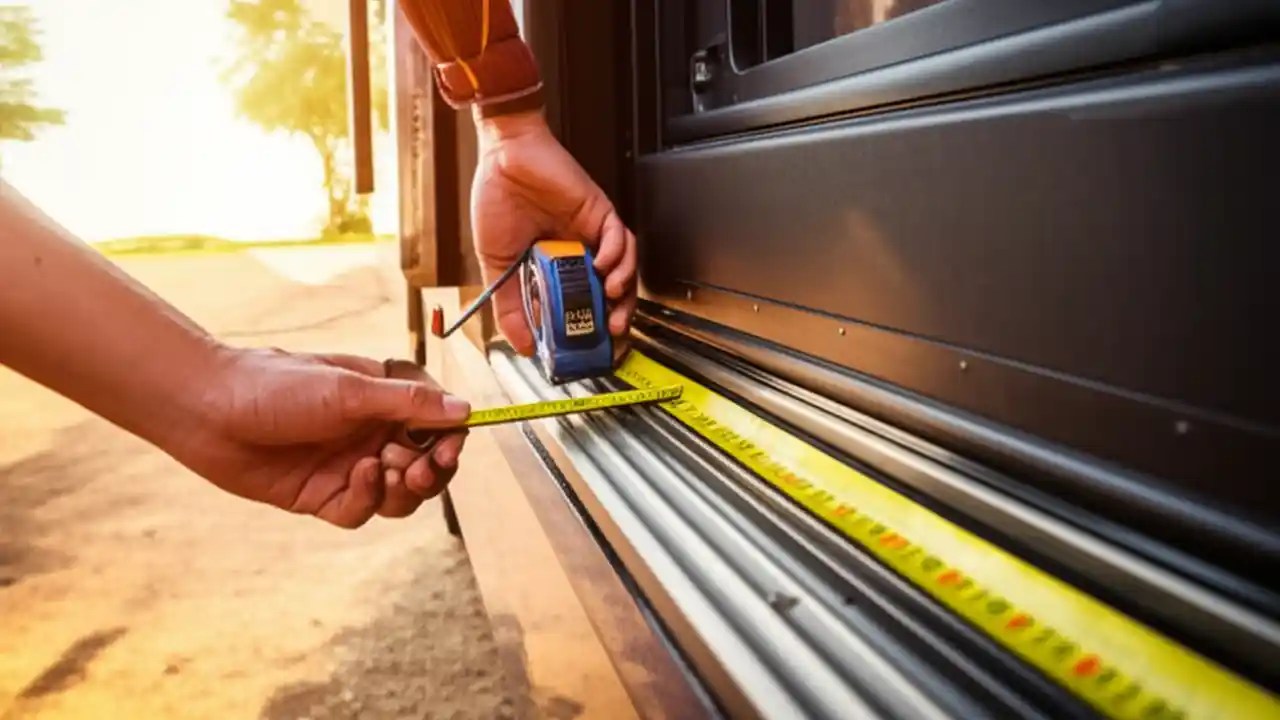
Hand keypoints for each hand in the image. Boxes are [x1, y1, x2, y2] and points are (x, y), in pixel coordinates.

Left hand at [172, 348, 469, 527]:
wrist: (209, 410)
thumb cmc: (277, 384)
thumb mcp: (351, 389)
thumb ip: (410, 403)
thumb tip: (464, 410)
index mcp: (384, 399)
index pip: (437, 424)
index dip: (450, 438)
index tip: (449, 447)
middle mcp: (372, 434)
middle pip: (426, 465)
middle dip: (431, 470)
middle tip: (422, 468)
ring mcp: (349, 467)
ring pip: (400, 496)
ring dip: (404, 489)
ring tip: (390, 472)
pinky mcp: (324, 496)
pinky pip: (361, 511)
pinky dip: (368, 498)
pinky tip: (360, 476)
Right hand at [471, 108, 637, 355]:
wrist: (502, 159)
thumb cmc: (497, 203)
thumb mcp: (496, 267)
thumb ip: (509, 307)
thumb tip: (523, 346)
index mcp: (556, 270)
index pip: (583, 305)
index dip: (591, 327)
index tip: (591, 347)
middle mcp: (579, 254)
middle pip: (612, 292)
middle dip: (617, 315)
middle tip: (611, 333)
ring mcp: (591, 234)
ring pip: (624, 267)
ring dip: (624, 288)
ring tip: (611, 301)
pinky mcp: (599, 211)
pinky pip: (620, 238)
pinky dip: (617, 255)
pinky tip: (602, 266)